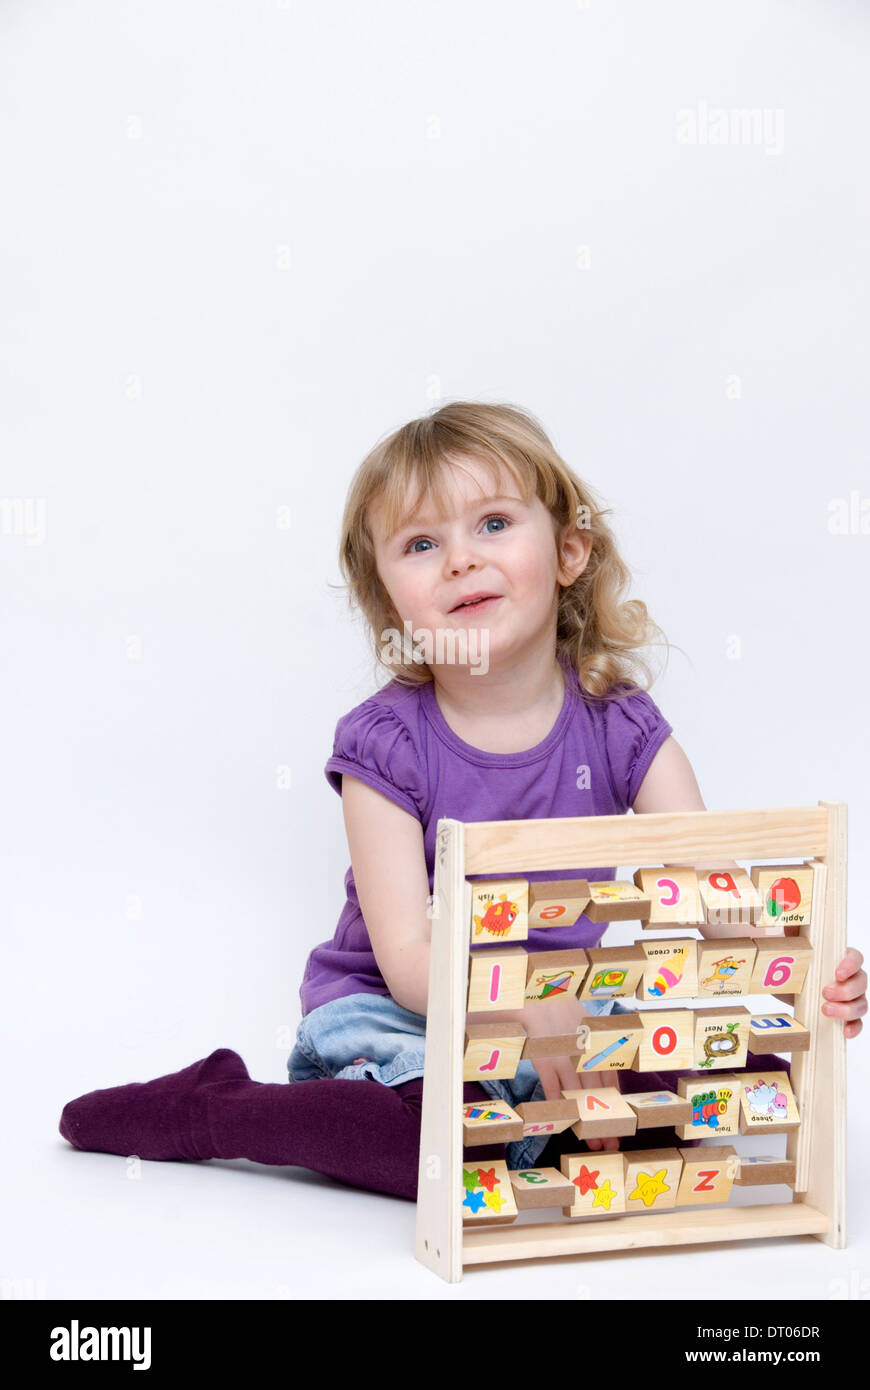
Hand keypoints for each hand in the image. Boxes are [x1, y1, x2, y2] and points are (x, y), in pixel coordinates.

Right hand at [519, 995, 621, 1152]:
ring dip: (585, 1121)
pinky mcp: (544, 1061)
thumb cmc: (566, 1012)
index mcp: (598, 1047)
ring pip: (577, 1096)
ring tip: (591, 1142)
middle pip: (597, 1094)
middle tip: (608, 1144)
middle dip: (603, 1121)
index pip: (611, 1082)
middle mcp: (584, 1055)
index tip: (619, 1126)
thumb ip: (598, 1050)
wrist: (540, 999)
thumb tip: (609, 1077)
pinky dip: (558, 1105)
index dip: (615, 1106)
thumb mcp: (588, 1027)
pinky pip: (552, 1088)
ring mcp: (564, 1059)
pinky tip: (565, 1122)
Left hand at [771, 920, 865, 1039]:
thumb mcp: (793, 946)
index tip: (837, 973)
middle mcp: (851, 978)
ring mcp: (850, 998)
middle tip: (825, 993)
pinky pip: (857, 1023)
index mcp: (842, 958)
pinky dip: (854, 1027)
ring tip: (825, 1010)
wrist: (786, 984)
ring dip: (846, 1009)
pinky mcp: (844, 1015)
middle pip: (862, 983)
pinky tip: (844, 1031)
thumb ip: (795, 932)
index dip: (851, 965)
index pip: (856, 958)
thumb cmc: (795, 962)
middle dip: (845, 990)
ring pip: (861, 1004)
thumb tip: (790, 918)